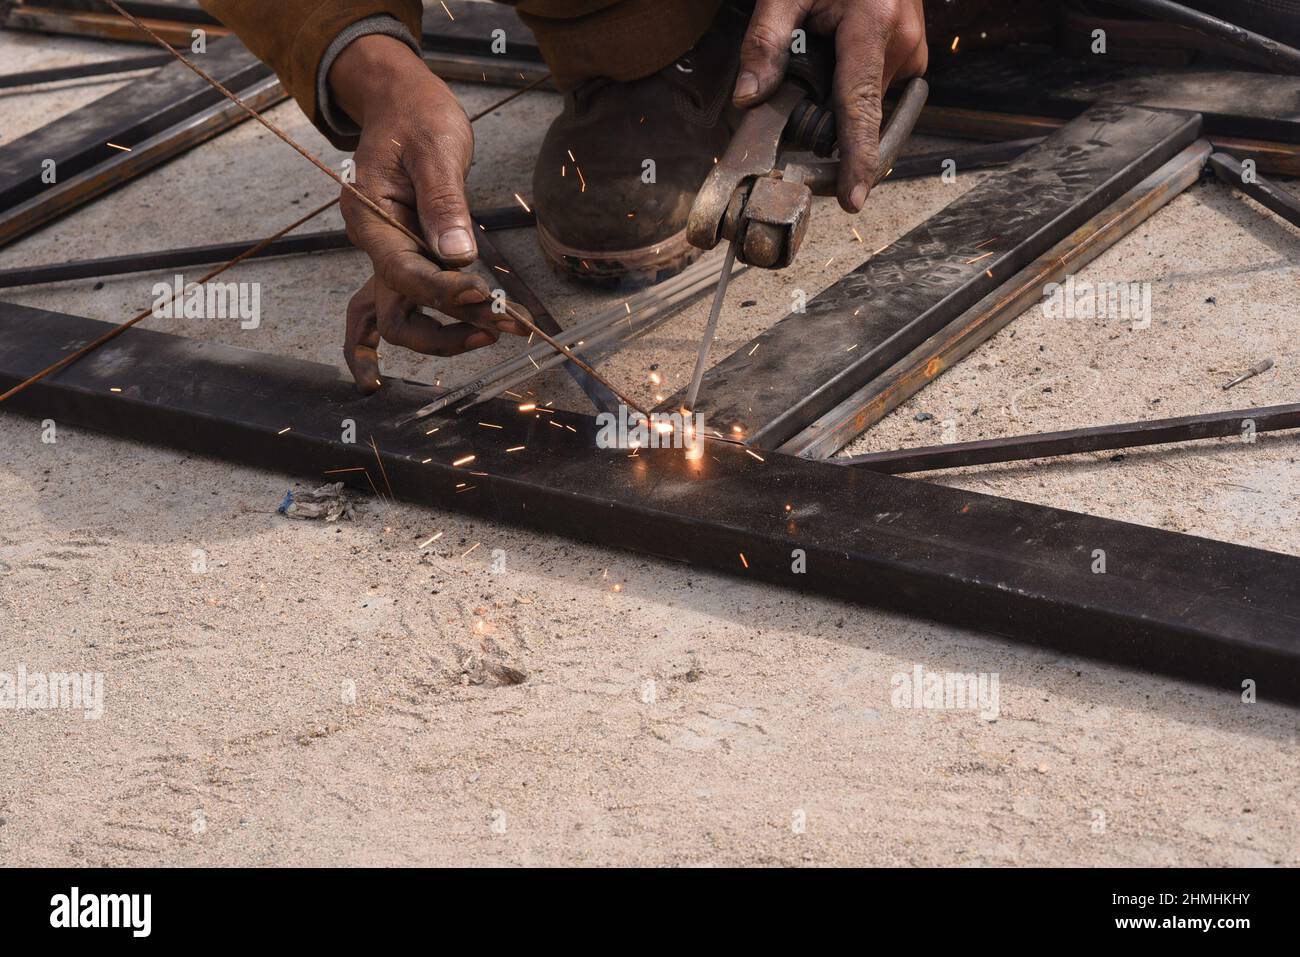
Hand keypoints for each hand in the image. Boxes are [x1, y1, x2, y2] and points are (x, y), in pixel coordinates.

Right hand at [329, 35, 527, 392]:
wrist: (404, 103)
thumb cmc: (416, 116)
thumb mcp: (434, 148)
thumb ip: (444, 202)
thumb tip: (458, 254)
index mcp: (368, 219)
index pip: (401, 272)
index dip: (441, 292)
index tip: (482, 295)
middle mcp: (376, 245)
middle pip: (396, 314)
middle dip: (443, 333)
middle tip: (498, 330)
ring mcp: (394, 254)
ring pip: (410, 315)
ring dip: (452, 332)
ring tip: (505, 329)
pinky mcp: (415, 255)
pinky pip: (428, 298)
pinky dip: (457, 314)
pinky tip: (491, 321)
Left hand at [734, 0, 927, 212]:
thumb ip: (764, 44)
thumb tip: (747, 100)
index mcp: (874, 26)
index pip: (861, 109)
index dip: (857, 159)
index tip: (853, 198)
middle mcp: (902, 42)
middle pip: (859, 112)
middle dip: (828, 117)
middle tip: (802, 81)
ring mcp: (913, 48)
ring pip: (868, 104)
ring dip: (839, 99)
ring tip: (820, 53)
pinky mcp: (912, 52)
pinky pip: (878, 89)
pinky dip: (853, 88)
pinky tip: (837, 63)